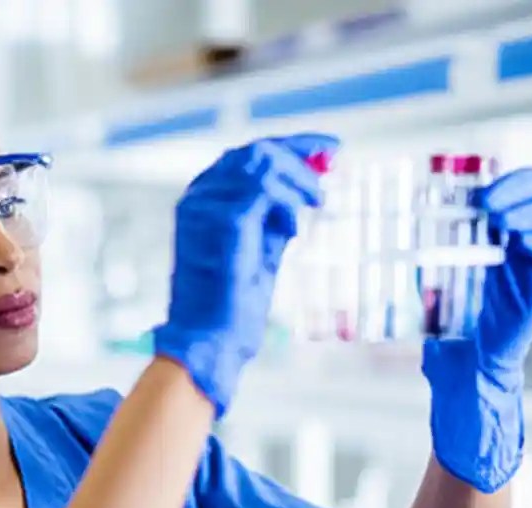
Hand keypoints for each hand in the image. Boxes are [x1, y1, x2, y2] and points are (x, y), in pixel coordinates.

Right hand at [153, 134, 337, 417]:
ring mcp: (207, 205)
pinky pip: (265, 189)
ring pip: (262, 163)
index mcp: (202, 199)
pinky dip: (288, 202)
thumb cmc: (233, 301)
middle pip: (254, 151)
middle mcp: (198, 196)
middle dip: (299, 152)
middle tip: (333, 162)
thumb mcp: (261, 245)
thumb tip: (311, 184)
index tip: (327, 148)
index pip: (246, 155)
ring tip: (317, 201)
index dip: (291, 145)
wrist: (212, 338)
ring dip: (298, 178)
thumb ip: (277, 212)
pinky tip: (294, 227)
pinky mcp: (225, 220)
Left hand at [423, 168, 531, 491]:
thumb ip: (424, 244)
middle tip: (490, 207)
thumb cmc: (444, 317)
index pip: (511, 188)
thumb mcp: (429, 274)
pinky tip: (527, 247)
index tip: (474, 194)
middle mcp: (521, 238)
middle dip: (520, 192)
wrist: (462, 364)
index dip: (502, 182)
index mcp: (494, 229)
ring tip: (507, 226)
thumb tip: (392, 216)